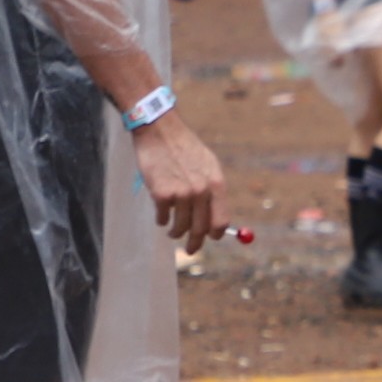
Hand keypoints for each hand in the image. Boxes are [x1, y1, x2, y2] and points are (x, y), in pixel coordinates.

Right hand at [132, 114, 223, 247]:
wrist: (160, 131)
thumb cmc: (183, 148)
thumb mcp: (207, 165)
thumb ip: (212, 191)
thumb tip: (216, 220)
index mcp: (216, 184)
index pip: (221, 221)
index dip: (215, 234)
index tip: (210, 238)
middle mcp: (201, 191)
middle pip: (201, 229)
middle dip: (195, 243)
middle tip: (191, 250)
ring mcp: (181, 193)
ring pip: (180, 227)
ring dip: (175, 232)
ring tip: (172, 230)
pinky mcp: (161, 194)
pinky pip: (162, 218)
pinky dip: (161, 219)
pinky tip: (160, 214)